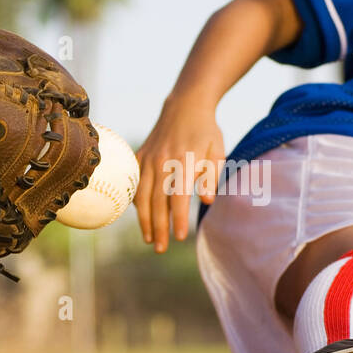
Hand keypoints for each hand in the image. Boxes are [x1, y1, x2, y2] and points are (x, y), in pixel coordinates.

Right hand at [134, 92, 224, 251]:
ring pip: (141, 194)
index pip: (179, 196)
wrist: (186, 104)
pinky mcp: (141, 155)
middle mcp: (163, 160)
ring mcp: (149, 158)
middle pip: (157, 200)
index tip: (179, 237)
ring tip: (149, 239)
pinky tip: (140, 216)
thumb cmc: (207, 131)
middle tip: (161, 249)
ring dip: (144, 219)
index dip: (178, 218)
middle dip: (159, 227)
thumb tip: (206, 201)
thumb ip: (211, 176)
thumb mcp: (217, 151)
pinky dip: (135, 200)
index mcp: (185, 160)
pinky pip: (135, 182)